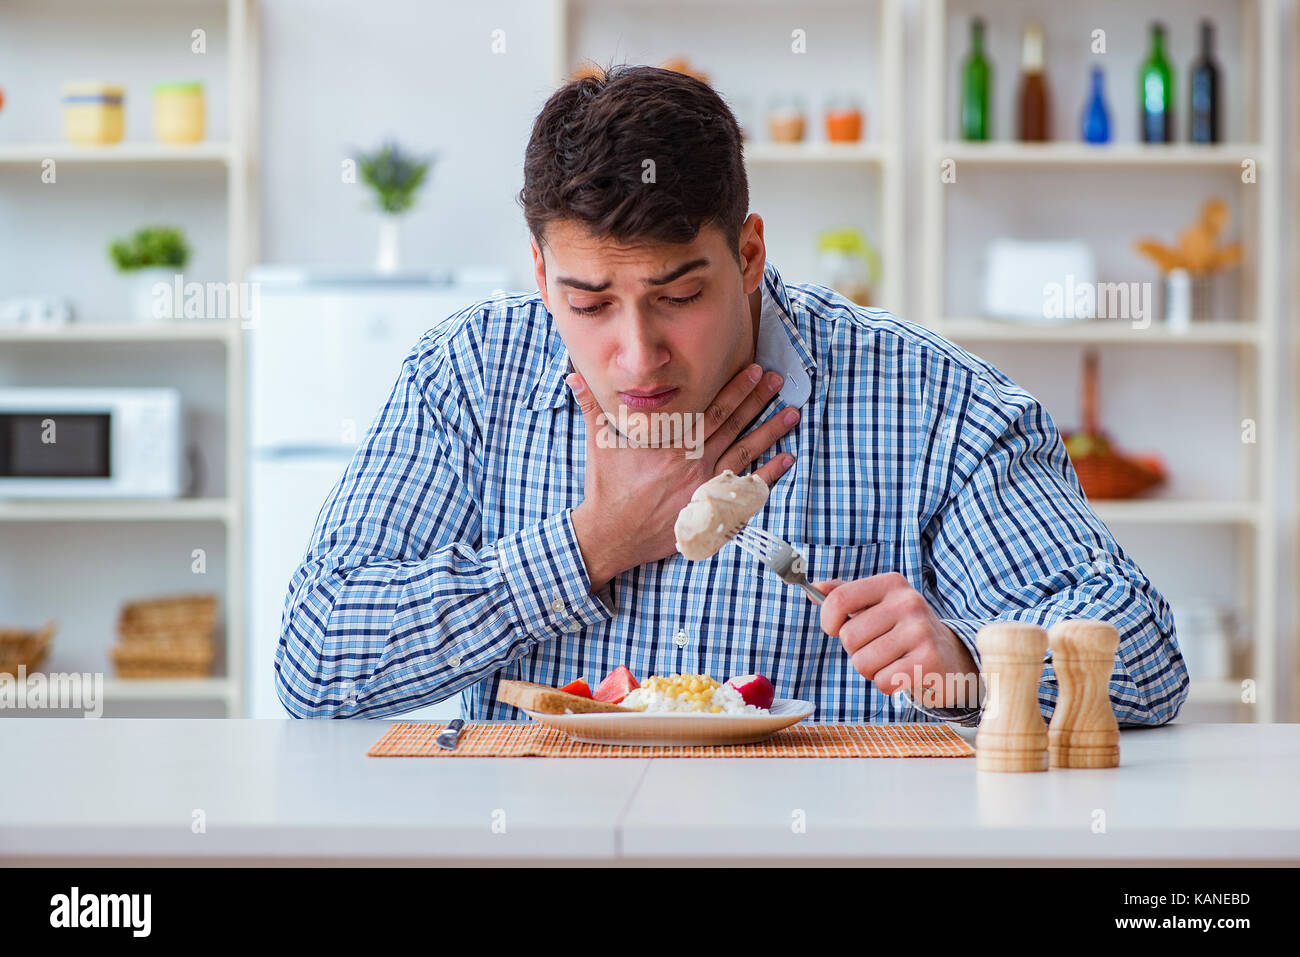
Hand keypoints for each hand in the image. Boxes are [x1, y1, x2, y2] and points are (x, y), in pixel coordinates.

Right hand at [569, 363, 797, 591]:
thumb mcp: (600, 443)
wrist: (611, 533)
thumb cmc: (607, 487)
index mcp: (670, 443)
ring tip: (791, 414)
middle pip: (732, 425)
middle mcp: (692, 462)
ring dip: (770, 432)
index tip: (753, 370)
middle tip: (778, 381)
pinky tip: (785, 461)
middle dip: (758, 401)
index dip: (734, 389)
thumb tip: (574, 375)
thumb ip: (592, 406)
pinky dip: (767, 476)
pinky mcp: (708, 509)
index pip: (710, 409)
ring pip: (744, 453)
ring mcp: (703, 487)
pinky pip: (745, 490)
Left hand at [812, 574, 979, 708]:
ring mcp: (920, 631)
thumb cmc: (903, 631)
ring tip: (893, 660)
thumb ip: (845, 596)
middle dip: (856, 651)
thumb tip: (813, 588)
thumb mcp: (878, 605)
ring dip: (872, 670)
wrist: (952, 656)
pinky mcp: (929, 661)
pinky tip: (904, 673)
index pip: (839, 599)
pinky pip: (882, 681)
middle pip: (849, 637)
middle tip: (879, 648)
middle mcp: (908, 603)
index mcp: (891, 584)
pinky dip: (888, 684)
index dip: (828, 620)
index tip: (835, 629)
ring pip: (863, 663)